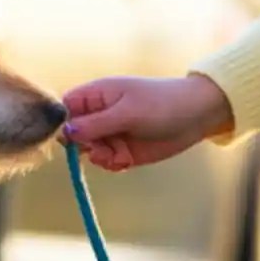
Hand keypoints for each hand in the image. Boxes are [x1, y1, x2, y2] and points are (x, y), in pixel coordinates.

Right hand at [61, 75, 231, 171]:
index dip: (64, 124)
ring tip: (118, 156)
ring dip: (100, 157)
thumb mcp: (127, 112)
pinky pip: (106, 161)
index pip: (65, 109)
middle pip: (74, 134)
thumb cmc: (161, 104)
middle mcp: (99, 114)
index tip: (71, 139)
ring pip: (89, 151)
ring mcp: (111, 133)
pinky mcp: (122, 150)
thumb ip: (95, 124)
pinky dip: (112, 164)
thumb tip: (66, 133)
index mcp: (96, 96)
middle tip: (101, 149)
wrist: (196, 116)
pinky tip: (126, 161)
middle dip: (83, 146)